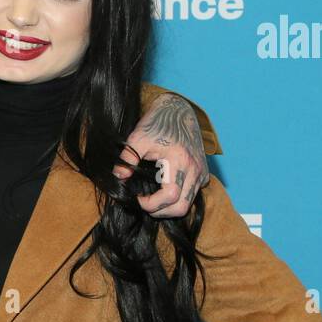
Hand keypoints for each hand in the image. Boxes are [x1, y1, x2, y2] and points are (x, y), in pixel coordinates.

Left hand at [114, 92, 210, 217]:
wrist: (178, 110)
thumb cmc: (157, 123)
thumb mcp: (138, 137)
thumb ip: (127, 158)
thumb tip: (118, 177)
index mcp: (180, 160)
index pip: (169, 196)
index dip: (150, 204)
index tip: (136, 199)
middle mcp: (195, 169)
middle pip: (181, 207)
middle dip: (160, 211)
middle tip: (143, 203)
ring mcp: (201, 172)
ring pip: (188, 204)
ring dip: (168, 207)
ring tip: (151, 199)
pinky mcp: (203, 174)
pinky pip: (192, 195)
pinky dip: (177, 200)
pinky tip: (162, 190)